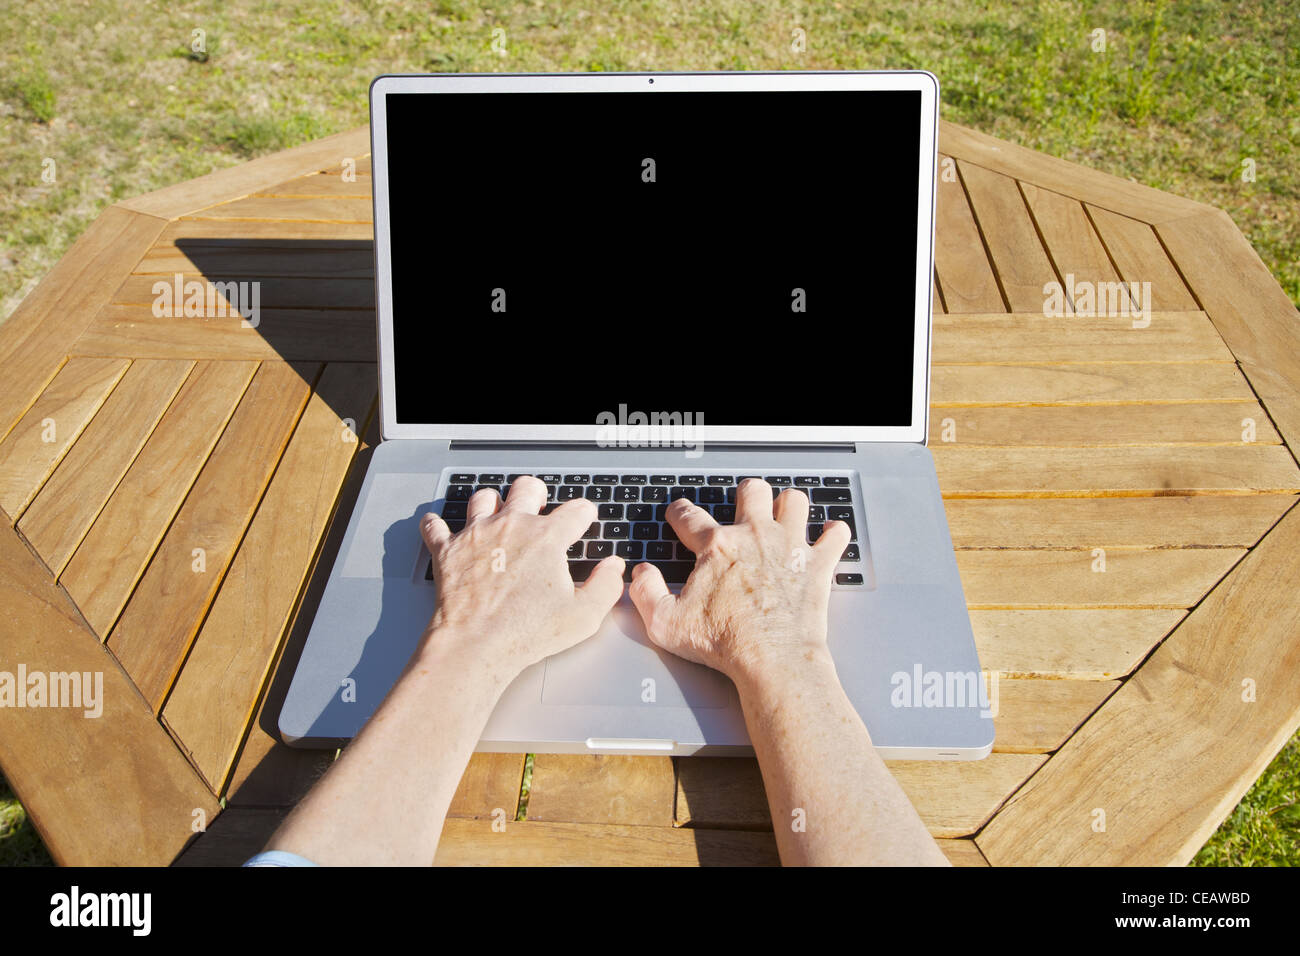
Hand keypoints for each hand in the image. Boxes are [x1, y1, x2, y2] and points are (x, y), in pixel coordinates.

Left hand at [419, 476, 623, 675]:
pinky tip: (438, 525)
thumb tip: (613, 568)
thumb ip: (605, 586)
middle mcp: (511, 526)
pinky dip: (436, 525)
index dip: (584, 513)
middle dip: (536, 493)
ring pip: (484, 498)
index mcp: (547, 538)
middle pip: (527, 488)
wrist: (476, 645)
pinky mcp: (448, 550)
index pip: (575, 511)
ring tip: (496, 513)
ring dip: (492, 503)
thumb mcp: (583, 615)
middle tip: (539, 504)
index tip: (584, 517)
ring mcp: (477, 534)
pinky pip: (435, 526)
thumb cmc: (526, 633)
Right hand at [628, 478, 850, 681]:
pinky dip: (833, 535)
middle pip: (752, 491)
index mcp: (717, 547)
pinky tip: (828, 537)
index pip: (690, 516)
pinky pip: (835, 536)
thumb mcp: (666, 624)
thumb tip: (640, 574)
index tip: (679, 512)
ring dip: (788, 506)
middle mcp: (755, 536)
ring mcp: (790, 547)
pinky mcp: (817, 566)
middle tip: (743, 506)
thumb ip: (646, 594)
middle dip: (746, 495)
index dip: (679, 511)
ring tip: (783, 515)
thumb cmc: (723, 644)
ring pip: (794, 501)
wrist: (772, 661)